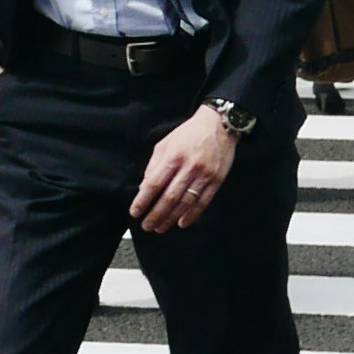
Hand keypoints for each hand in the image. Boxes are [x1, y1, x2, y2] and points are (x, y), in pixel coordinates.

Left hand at [129, 101, 239, 233]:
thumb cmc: (187, 134)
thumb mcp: (164, 144)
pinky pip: (203, 202)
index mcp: (172, 157)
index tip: (135, 212)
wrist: (219, 125)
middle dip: (156, 214)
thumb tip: (144, 188)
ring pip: (186, 202)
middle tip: (147, 226)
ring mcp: (204, 175)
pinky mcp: (217, 180)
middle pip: (169, 197)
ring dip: (171, 218)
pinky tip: (182, 223)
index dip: (143, 200)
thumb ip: (154, 166)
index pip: (154, 183)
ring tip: (160, 228)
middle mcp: (188, 167)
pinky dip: (192, 215)